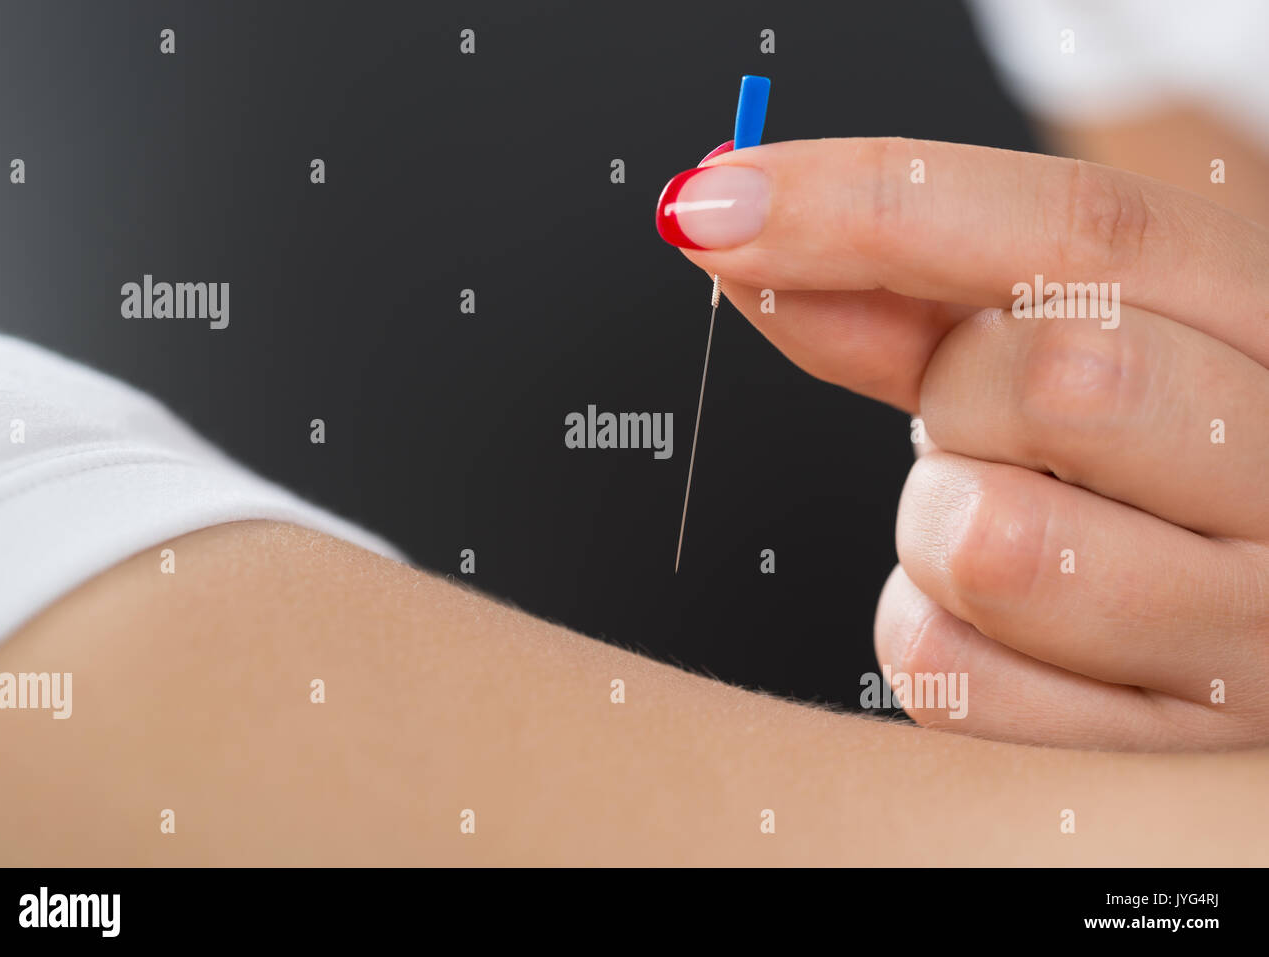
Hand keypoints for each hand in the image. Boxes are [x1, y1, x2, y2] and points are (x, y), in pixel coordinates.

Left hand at [656, 137, 1268, 748]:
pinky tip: (1014, 632)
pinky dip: (935, 639)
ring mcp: (1251, 637)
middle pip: (1047, 378)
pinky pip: (947, 678)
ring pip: (985, 545)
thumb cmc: (1146, 461)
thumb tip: (740, 242)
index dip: (869, 205)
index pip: (1084, 232)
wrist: (1260, 626)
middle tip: (986, 424)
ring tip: (1015, 527)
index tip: (708, 204)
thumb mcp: (1075, 347)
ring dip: (939, 527)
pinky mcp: (1160, 753)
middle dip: (956, 395)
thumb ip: (919, 303)